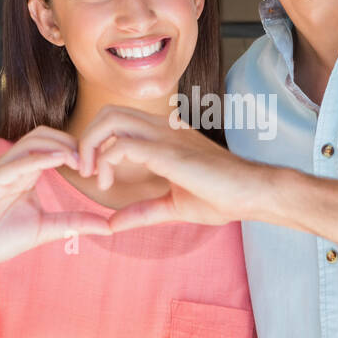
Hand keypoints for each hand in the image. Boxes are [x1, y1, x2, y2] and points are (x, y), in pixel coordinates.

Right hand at [0, 126, 111, 273]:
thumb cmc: (0, 238)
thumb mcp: (46, 229)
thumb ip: (75, 223)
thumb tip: (110, 227)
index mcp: (26, 171)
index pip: (55, 145)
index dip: (79, 150)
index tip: (100, 167)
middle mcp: (13, 164)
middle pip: (46, 135)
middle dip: (72, 143)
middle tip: (94, 164)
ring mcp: (0, 170)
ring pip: (32, 141)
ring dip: (60, 147)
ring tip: (81, 161)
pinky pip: (16, 162)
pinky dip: (39, 158)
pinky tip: (60, 160)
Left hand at [74, 105, 265, 230]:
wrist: (253, 193)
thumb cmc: (222, 197)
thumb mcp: (172, 206)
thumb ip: (142, 212)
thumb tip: (112, 225)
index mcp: (165, 135)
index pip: (119, 120)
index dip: (97, 141)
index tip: (93, 173)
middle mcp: (163, 127)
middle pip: (109, 112)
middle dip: (86, 139)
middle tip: (84, 171)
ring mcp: (165, 136)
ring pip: (110, 120)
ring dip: (91, 146)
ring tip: (92, 175)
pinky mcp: (168, 152)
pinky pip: (123, 145)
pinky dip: (105, 162)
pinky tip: (106, 183)